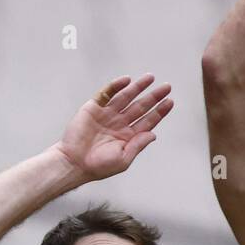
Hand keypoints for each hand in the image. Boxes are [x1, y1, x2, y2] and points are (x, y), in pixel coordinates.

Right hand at [55, 74, 172, 182]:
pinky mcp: (93, 108)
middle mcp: (120, 123)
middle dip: (153, 96)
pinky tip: (126, 80)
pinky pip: (107, 94)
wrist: (74, 163)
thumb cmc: (98, 166)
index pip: (148, 121)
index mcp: (129, 136)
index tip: (170, 102)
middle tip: (167, 87)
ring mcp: (107, 114)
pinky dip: (116, 86)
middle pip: (140, 106)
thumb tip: (154, 134)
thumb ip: (138, 145)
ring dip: (138, 87)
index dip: (159, 111)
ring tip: (150, 78)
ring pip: (126, 97)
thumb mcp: (124, 159)